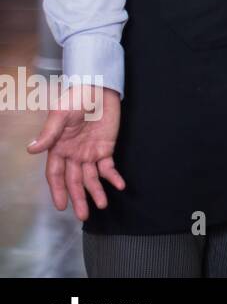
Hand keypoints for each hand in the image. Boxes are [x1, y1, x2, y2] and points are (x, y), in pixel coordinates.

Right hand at [28, 84, 125, 221]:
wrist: (99, 87)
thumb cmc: (76, 98)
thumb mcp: (60, 114)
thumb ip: (49, 134)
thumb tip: (31, 150)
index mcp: (58, 148)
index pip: (56, 175)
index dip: (58, 190)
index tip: (61, 206)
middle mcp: (73, 154)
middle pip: (74, 181)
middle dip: (78, 198)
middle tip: (83, 215)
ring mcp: (90, 152)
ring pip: (91, 178)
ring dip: (96, 191)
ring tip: (102, 206)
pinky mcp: (106, 148)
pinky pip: (109, 167)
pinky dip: (113, 177)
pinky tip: (119, 185)